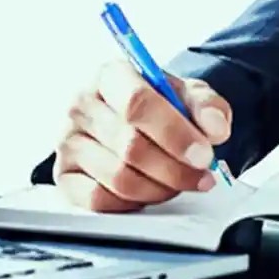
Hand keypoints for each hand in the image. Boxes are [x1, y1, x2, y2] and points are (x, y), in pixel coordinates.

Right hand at [54, 60, 231, 211]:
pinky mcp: (64, 176)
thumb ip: (208, 107)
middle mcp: (81, 105)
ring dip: (160, 188)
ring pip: (119, 177)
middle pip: (131, 146)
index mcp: (111, 76)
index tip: (204, 154)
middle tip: (202, 176)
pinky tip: (151, 192)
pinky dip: (134, 203)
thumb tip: (214, 128)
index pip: (138, 103)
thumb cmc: (159, 108)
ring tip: (180, 183)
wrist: (135, 123)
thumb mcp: (188, 97)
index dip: (175, 134)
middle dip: (175, 168)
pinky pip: (99, 200)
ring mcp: (68, 142)